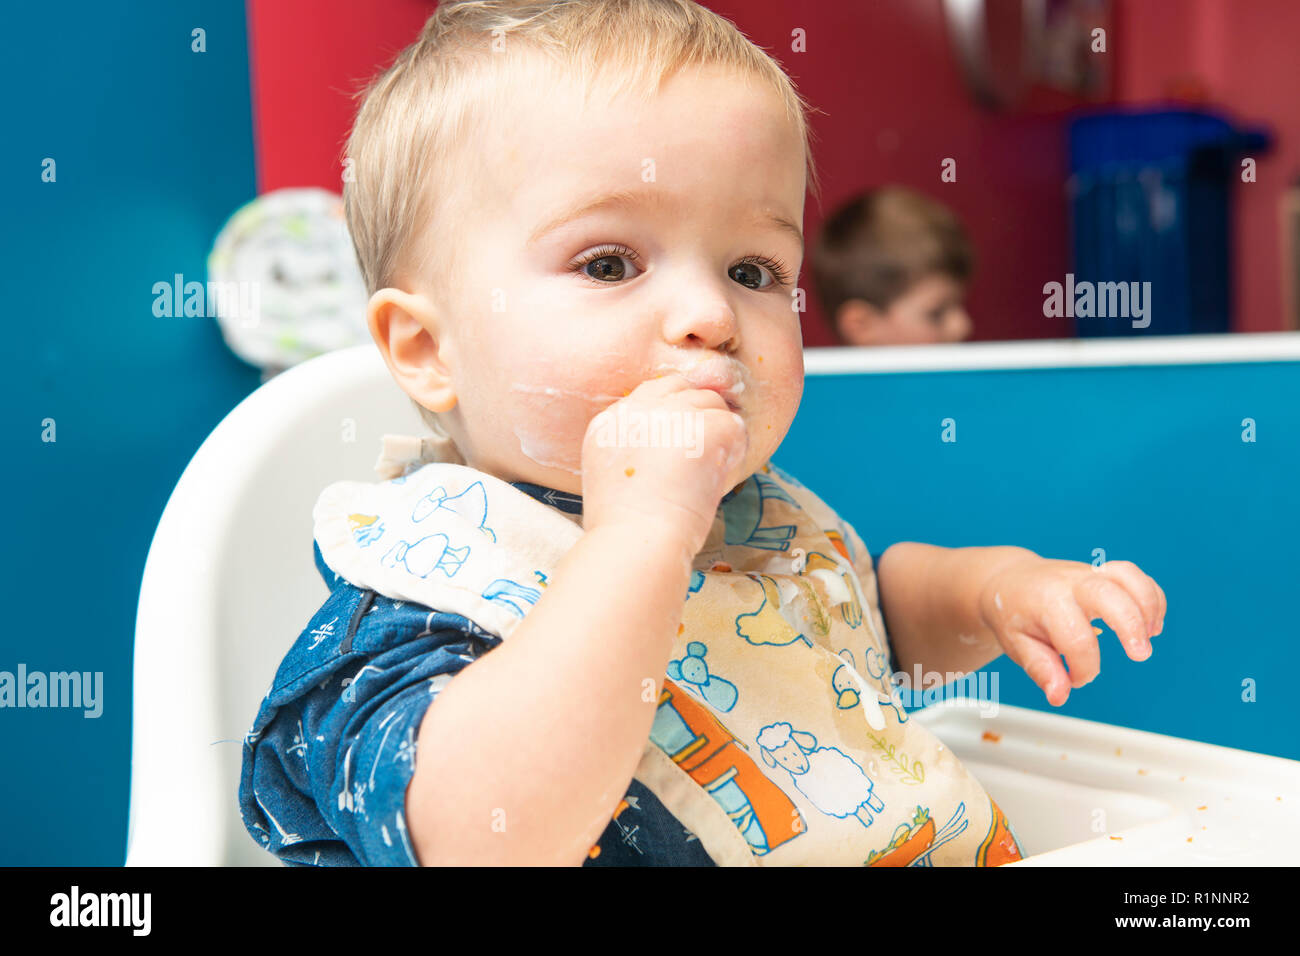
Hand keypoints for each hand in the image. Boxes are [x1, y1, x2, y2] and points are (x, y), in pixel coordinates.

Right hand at [580, 372, 747, 555]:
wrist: (636, 542)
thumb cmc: (625, 531)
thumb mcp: (612, 482)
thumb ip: (635, 453)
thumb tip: (673, 450)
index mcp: (610, 423)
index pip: (652, 394)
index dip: (673, 414)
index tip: (681, 445)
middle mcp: (638, 409)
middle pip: (684, 391)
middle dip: (698, 419)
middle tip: (701, 460)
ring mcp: (673, 413)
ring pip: (713, 405)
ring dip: (717, 437)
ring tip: (707, 476)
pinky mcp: (706, 427)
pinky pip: (735, 426)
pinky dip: (734, 453)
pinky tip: (718, 480)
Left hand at [977, 556, 1166, 706]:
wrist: (1009, 580)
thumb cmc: (1014, 614)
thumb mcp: (1017, 644)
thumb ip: (1041, 669)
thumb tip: (1059, 696)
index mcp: (1047, 602)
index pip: (1076, 639)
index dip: (1083, 669)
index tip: (1075, 679)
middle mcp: (1070, 583)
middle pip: (1109, 594)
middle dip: (1130, 626)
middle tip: (1140, 655)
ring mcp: (1089, 574)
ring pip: (1128, 577)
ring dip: (1148, 607)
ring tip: (1152, 636)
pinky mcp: (1102, 573)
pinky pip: (1135, 577)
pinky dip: (1152, 598)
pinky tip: (1151, 625)